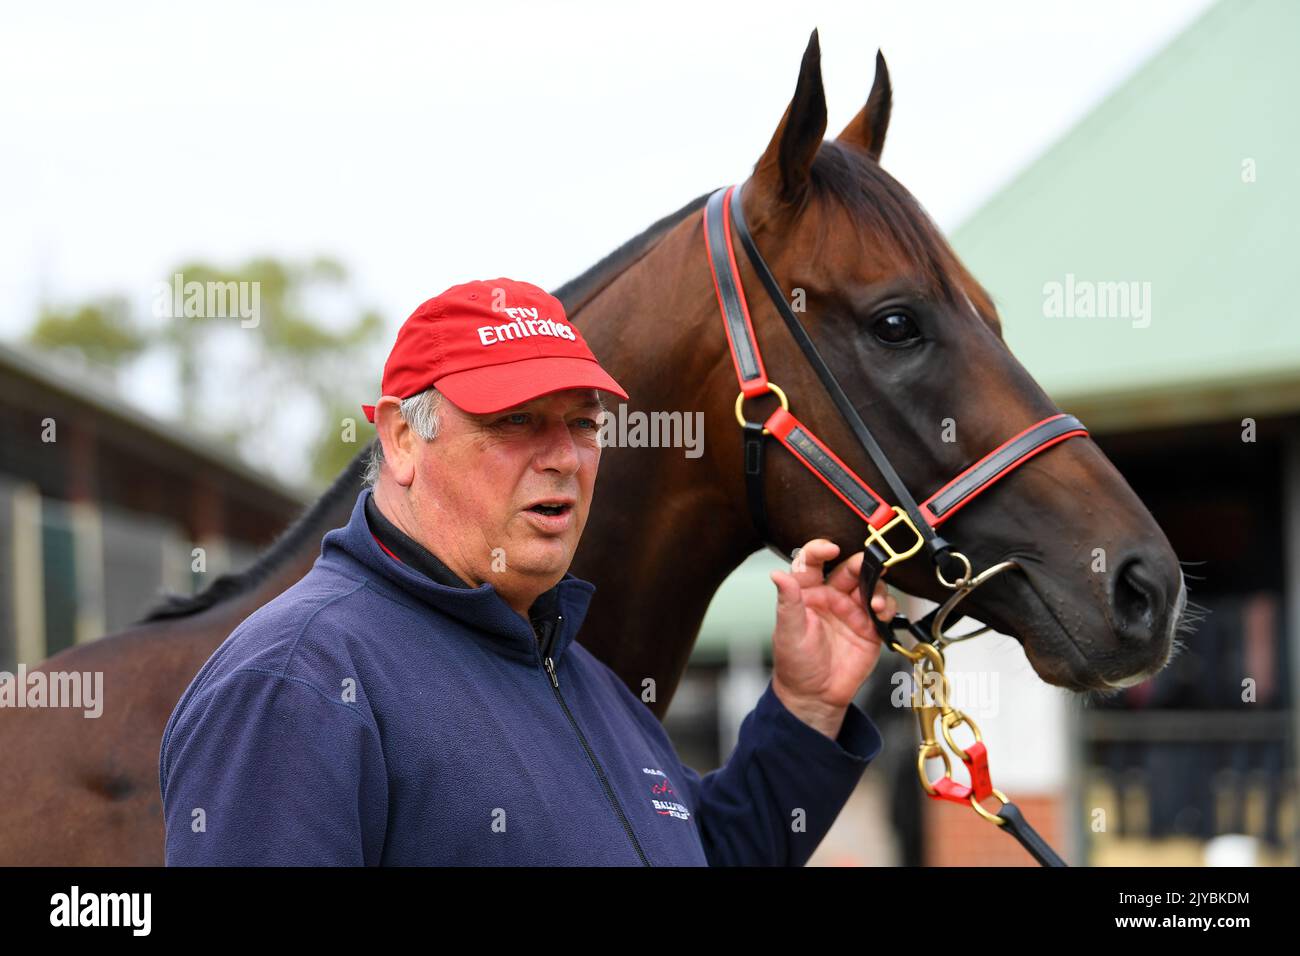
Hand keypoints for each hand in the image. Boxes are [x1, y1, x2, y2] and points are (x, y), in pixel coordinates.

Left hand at [769, 539, 896, 737]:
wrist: (815, 696)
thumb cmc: (796, 664)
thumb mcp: (788, 631)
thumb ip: (787, 601)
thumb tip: (777, 574)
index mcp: (808, 592)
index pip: (812, 562)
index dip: (820, 550)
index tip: (829, 548)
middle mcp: (831, 597)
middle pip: (849, 569)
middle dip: (860, 563)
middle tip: (866, 565)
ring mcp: (852, 610)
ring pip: (870, 585)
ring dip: (877, 586)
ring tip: (876, 601)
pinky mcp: (870, 627)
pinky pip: (884, 608)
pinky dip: (888, 605)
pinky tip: (882, 612)